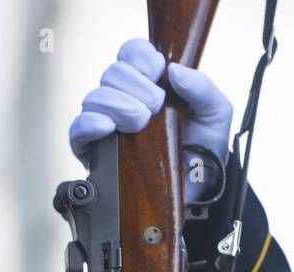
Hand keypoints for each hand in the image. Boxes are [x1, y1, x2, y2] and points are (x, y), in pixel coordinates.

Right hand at [69, 39, 233, 196]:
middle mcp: (125, 101)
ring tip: (140, 122)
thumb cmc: (203, 155)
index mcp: (150, 85)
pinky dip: (89, 124)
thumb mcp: (215, 116)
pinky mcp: (94, 151)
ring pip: (94, 98)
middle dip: (135, 87)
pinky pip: (78, 129)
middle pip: (112, 74)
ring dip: (117, 104)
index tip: (157, 73)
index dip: (140, 57)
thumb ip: (202, 87)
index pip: (131, 54)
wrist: (196, 195)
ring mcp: (107, 125)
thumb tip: (174, 70)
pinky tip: (107, 127)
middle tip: (155, 107)